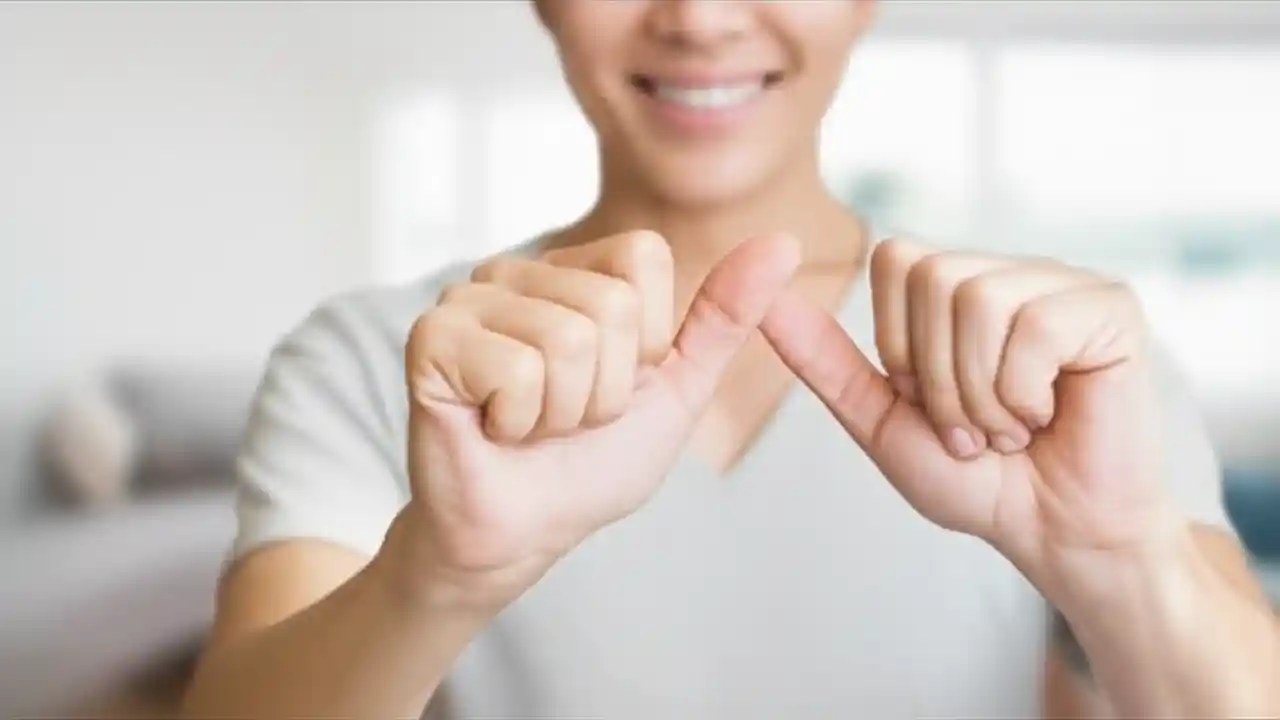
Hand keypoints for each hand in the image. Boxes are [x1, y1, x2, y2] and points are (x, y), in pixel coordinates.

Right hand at [399, 231, 799, 608]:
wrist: (525, 533)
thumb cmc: (591, 464)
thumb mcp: (676, 390)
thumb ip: (724, 317)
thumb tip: (782, 242)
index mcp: (575, 272)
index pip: (643, 257)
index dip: (648, 343)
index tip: (614, 384)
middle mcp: (517, 271)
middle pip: (611, 304)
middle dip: (606, 390)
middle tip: (565, 418)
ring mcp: (467, 300)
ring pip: (568, 338)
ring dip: (564, 412)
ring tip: (529, 426)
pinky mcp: (431, 340)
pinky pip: (517, 369)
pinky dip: (521, 421)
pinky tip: (494, 430)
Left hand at [761, 239, 1180, 600]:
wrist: (1053, 534)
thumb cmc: (975, 480)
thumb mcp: (882, 420)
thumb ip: (824, 359)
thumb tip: (764, 296)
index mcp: (958, 286)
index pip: (894, 258)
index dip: (898, 341)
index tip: (927, 399)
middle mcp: (1010, 271)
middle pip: (933, 276)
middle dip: (938, 377)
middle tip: (973, 427)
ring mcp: (1065, 283)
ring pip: (980, 299)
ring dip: (981, 393)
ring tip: (1009, 427)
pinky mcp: (1113, 309)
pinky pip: (1038, 326)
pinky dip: (1025, 394)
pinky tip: (1048, 417)